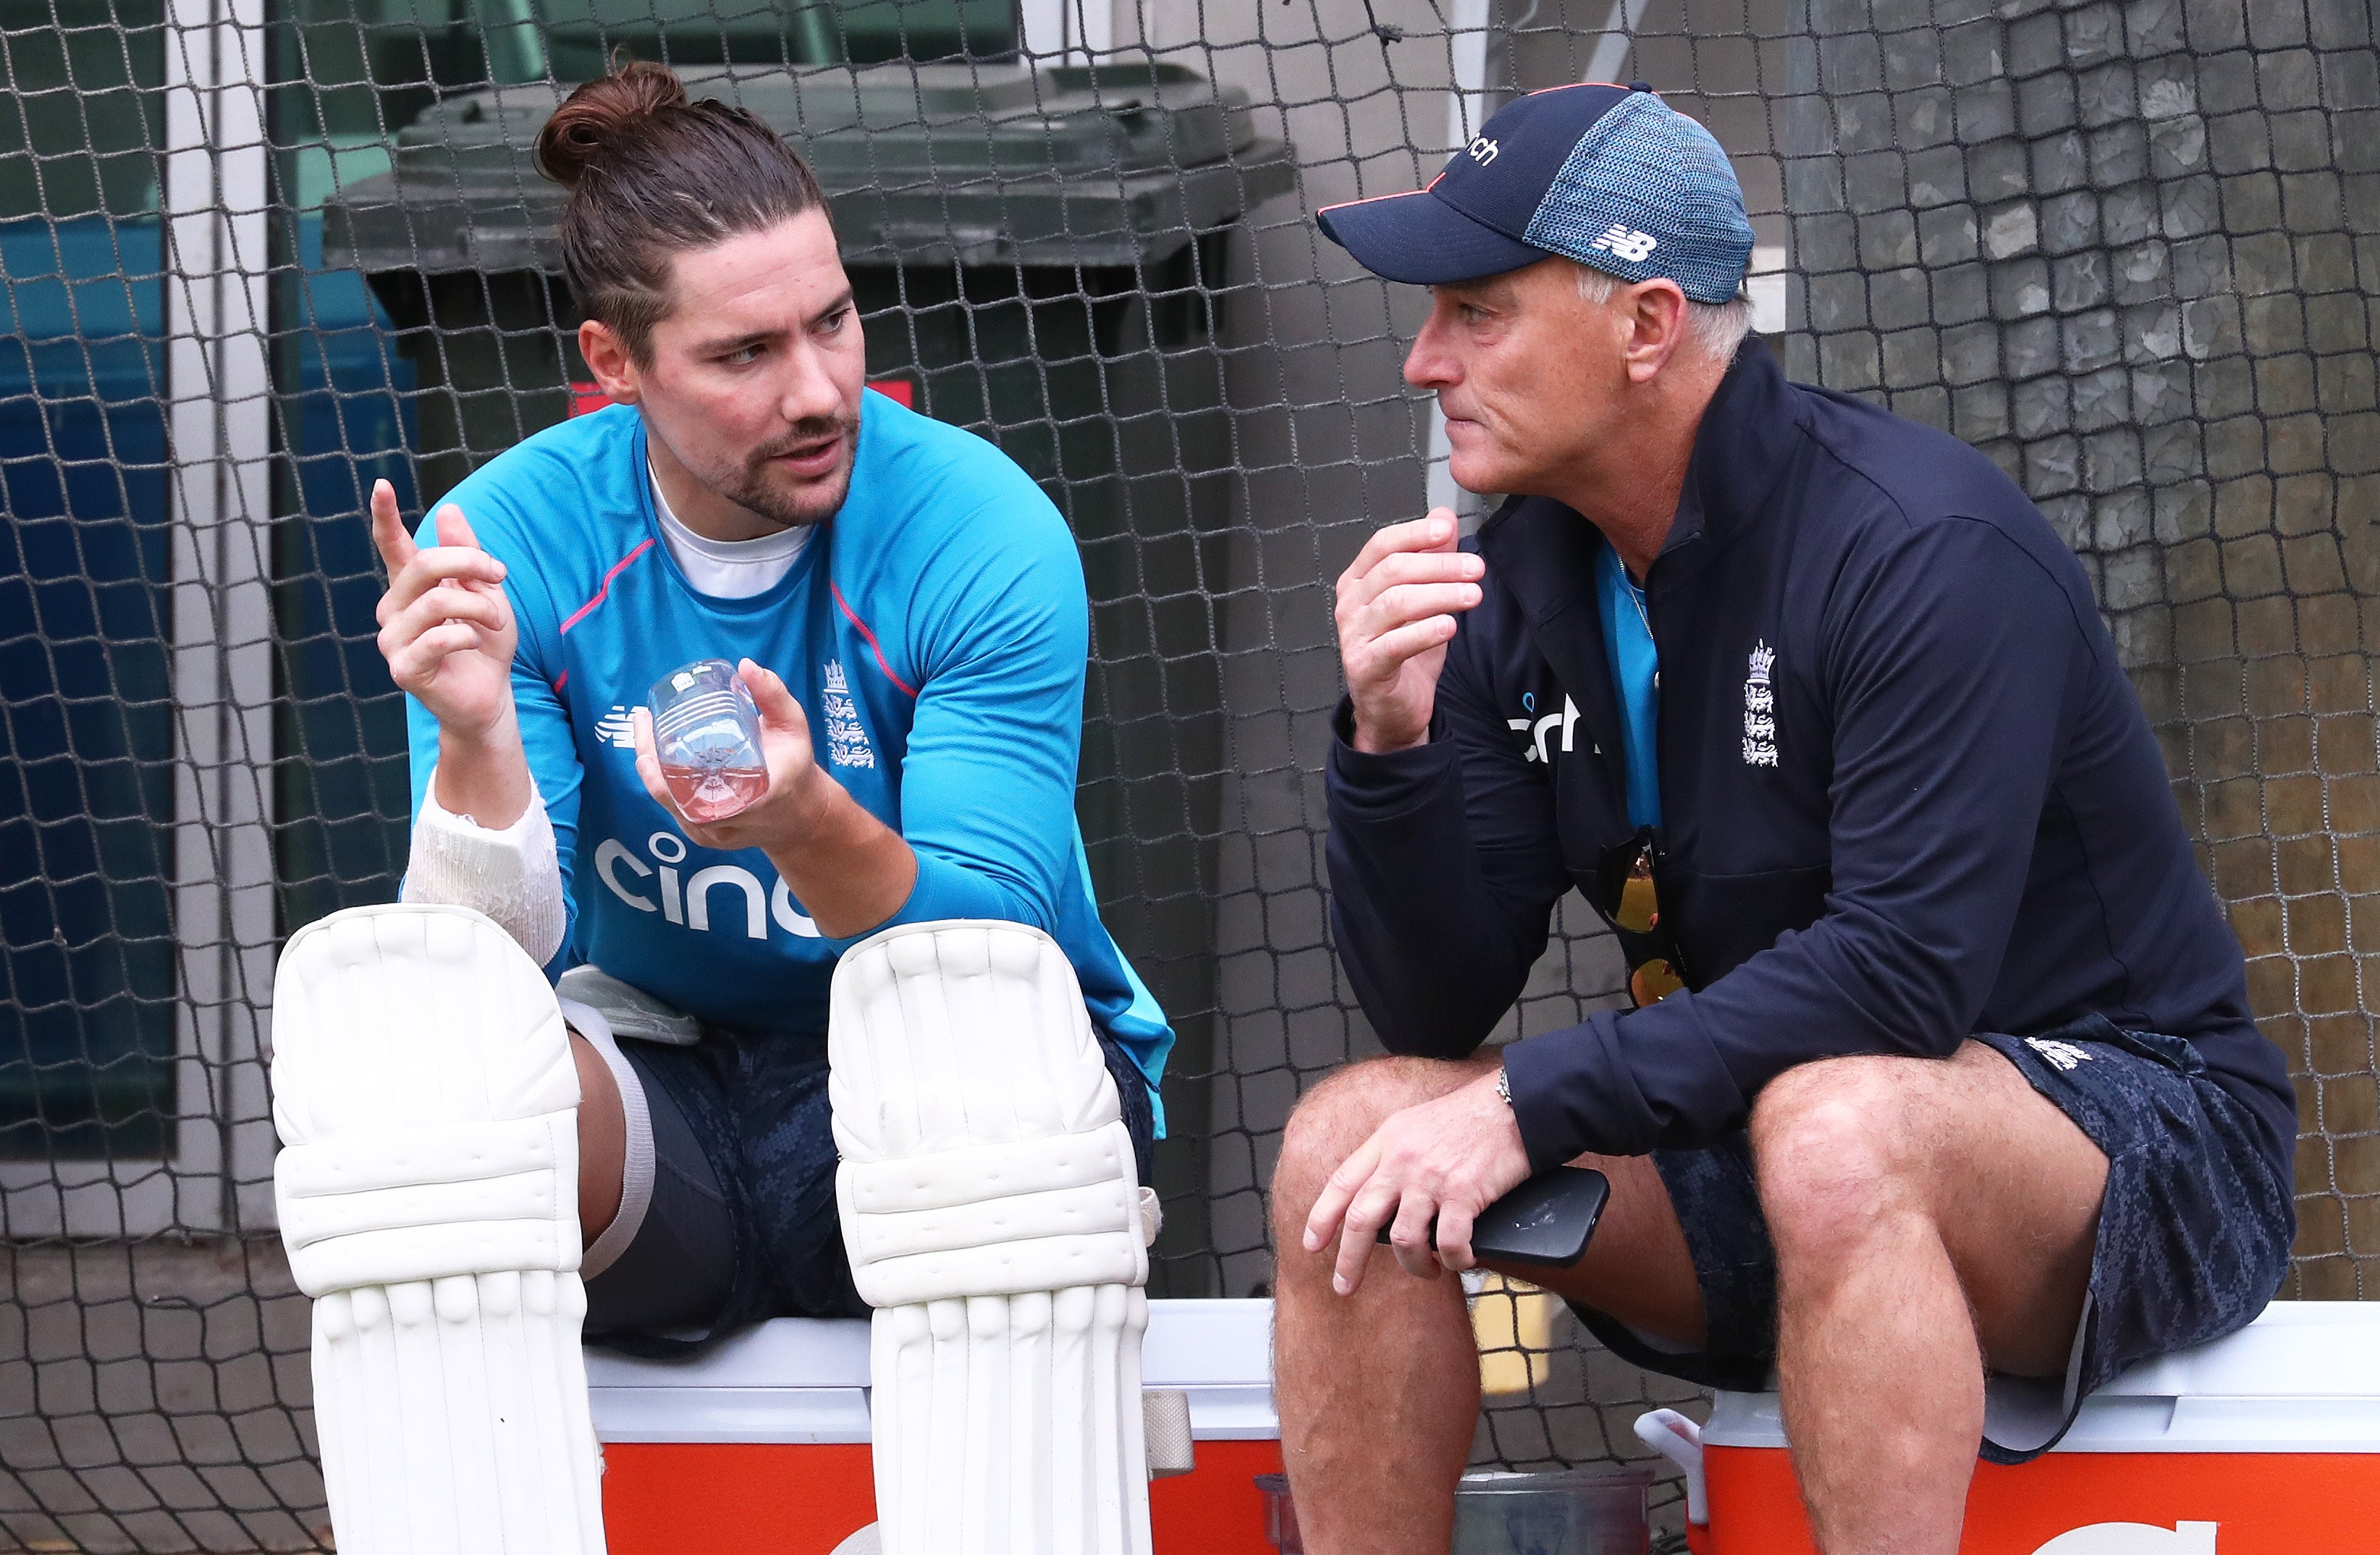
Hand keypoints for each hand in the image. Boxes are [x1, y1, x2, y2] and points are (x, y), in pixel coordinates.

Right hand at [371, 479, 517, 740]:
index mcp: (411, 586)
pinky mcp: (403, 668)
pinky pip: (437, 638)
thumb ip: (468, 554)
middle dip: (471, 563)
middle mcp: (394, 608)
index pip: (392, 545)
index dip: (384, 515)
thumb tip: (450, 509)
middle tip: (500, 574)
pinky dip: (467, 636)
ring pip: (438, 601)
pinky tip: (474, 643)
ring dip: (480, 608)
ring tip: (494, 623)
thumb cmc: (485, 643)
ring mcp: (393, 639)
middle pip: (425, 564)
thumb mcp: (486, 591)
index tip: (382, 484)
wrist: (490, 694)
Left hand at [633, 659, 827, 855]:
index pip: (699, 787)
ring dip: (649, 768)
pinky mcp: (705, 836)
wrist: (801, 815)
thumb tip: (746, 667)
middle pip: (672, 794)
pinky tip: (652, 756)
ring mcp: (713, 833)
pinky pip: (674, 809)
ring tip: (643, 731)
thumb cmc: (795, 766)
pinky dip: (659, 783)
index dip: (665, 764)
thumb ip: (773, 696)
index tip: (653, 728)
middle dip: (649, 756)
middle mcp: (728, 821)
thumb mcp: (793, 728)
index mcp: (754, 795)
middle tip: (642, 721)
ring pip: (668, 803)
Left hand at [1302, 1066, 1530, 1292]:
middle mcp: (1401, 1161)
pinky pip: (1449, 1244)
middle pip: (1361, 1219)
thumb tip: (1383, 1203)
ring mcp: (1431, 1178)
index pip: (1342, 1182)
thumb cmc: (1471, 1116)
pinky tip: (1461, 1261)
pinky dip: (1454, 1261)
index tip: (1312, 1245)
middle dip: (1348, 1260)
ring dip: (1414, 1265)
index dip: (1321, 1217)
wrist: (1514, 1103)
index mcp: (1387, 1141)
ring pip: (1405, 1240)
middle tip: (1343, 1286)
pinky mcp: (1463, 1193)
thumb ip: (1395, 1157)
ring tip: (1427, 1270)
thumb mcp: (1416, 1124)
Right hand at [1334, 510, 1485, 753]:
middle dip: (1440, 566)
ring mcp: (1354, 636)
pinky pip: (1395, 644)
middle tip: (1476, 569)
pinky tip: (1449, 626)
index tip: (1446, 530)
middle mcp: (1350, 604)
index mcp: (1359, 581)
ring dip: (1440, 595)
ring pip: (1397, 603)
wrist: (1391, 708)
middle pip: (1393, 571)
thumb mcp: (1424, 599)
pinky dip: (1425, 632)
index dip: (1415, 533)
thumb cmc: (1404, 651)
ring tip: (1472, 596)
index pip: (1382, 545)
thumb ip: (1431, 557)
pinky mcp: (1365, 666)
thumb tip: (1443, 516)